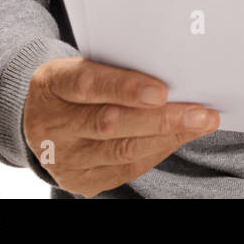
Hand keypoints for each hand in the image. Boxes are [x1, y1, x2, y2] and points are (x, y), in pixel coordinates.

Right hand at [22, 57, 218, 197]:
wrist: (41, 117)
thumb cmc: (76, 84)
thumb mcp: (85, 64)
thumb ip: (119, 68)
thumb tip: (175, 71)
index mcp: (52, 85)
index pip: (88, 84)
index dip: (125, 88)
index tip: (162, 90)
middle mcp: (52, 125)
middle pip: (110, 123)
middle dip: (161, 118)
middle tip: (201, 113)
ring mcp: (63, 157)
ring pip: (121, 150)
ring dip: (168, 136)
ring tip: (202, 124)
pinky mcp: (79, 180)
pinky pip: (125, 169)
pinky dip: (157, 151)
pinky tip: (180, 137)